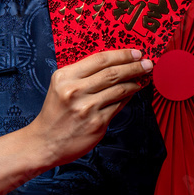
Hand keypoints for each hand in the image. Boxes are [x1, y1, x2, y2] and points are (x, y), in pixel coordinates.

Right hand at [28, 48, 151, 168]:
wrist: (45, 142)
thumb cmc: (55, 113)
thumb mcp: (60, 86)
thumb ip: (82, 74)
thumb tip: (114, 64)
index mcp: (65, 76)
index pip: (99, 59)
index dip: (122, 54)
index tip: (136, 53)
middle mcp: (74, 90)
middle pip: (112, 73)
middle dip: (134, 66)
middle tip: (147, 63)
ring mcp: (86, 107)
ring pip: (119, 89)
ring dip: (135, 82)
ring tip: (143, 78)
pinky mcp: (96, 123)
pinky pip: (118, 106)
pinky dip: (128, 98)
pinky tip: (132, 93)